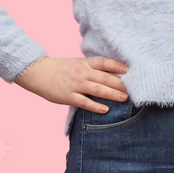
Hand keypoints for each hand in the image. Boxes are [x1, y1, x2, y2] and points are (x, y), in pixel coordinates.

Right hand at [13, 55, 129, 113]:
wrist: (39, 72)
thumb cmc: (61, 69)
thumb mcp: (78, 64)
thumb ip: (93, 69)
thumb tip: (113, 75)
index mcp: (85, 63)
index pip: (104, 62)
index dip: (118, 65)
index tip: (130, 70)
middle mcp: (82, 73)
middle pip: (105, 78)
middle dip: (121, 84)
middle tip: (134, 89)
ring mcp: (75, 85)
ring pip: (98, 89)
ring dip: (112, 94)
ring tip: (124, 98)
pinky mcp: (68, 96)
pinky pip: (84, 102)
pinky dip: (95, 106)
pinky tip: (105, 110)